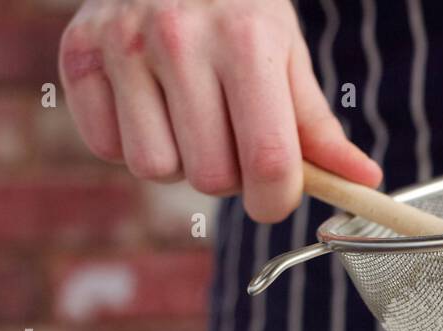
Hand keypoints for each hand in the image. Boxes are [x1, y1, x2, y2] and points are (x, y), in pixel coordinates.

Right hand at [59, 0, 381, 221]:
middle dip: (228, 176)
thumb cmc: (237, 11)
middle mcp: (178, 37)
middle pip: (211, 178)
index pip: (269, 163)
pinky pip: (106, 148)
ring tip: (186, 117)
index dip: (276, 200)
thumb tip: (364, 181)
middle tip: (228, 137)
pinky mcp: (77, 52)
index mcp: (246, 41)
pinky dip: (128, 141)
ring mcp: (121, 43)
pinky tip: (147, 104)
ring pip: (154, 169)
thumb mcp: (286, 54)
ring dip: (177, 161)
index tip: (275, 196)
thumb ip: (318, 127)